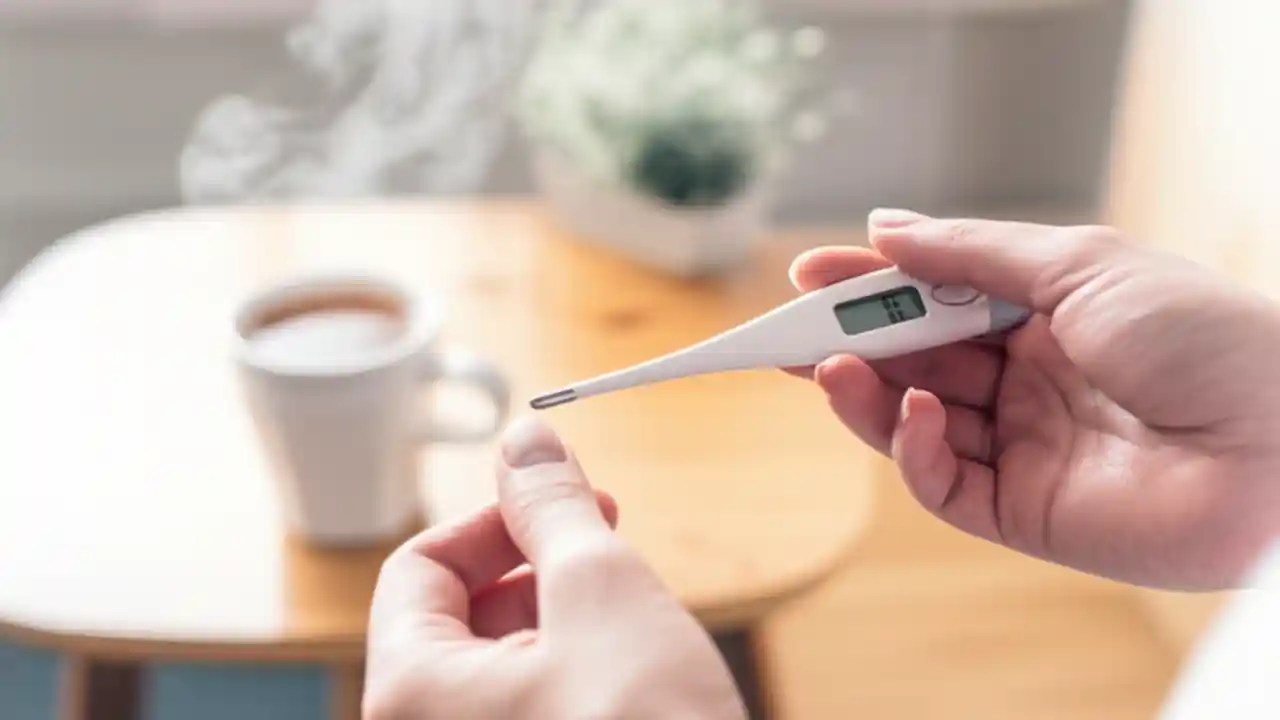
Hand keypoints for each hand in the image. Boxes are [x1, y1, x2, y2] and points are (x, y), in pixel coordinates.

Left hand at [364, 417, 744, 719]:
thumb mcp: (600, 592)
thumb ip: (552, 506)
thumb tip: (523, 440)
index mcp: (409, 695)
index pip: (418, 568)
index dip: (497, 520)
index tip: (569, 505)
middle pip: (457, 619)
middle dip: (536, 570)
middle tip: (608, 547)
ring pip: (499, 668)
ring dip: (562, 623)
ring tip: (632, 620)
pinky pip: (528, 713)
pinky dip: (572, 677)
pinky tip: (636, 676)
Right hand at [790, 209, 1279, 588]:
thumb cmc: (1200, 334)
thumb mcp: (1079, 264)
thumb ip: (970, 252)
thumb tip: (884, 227)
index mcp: (1044, 317)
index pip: (934, 300)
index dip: (870, 287)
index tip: (809, 274)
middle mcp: (1027, 381)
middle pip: (913, 361)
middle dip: (848, 342)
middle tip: (786, 331)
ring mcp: (1024, 447)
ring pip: (913, 422)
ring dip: (864, 394)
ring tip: (827, 368)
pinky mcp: (1024, 511)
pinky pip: (943, 481)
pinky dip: (913, 447)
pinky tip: (913, 409)